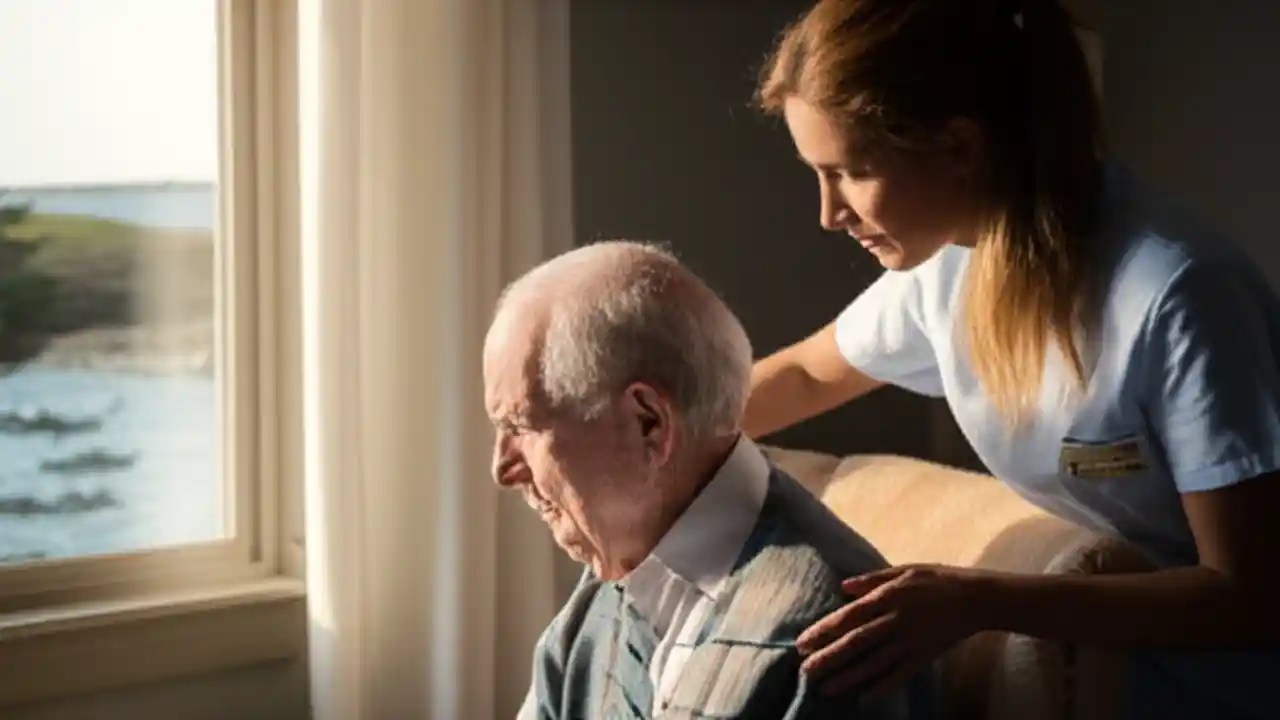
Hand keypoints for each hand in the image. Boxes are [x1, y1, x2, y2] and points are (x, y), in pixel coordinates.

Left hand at [796, 564, 987, 696]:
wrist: (977, 598)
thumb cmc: (938, 579)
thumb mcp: (905, 570)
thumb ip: (872, 580)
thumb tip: (843, 587)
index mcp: (889, 596)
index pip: (849, 616)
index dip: (824, 630)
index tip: (803, 643)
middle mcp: (897, 620)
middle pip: (857, 642)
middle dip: (829, 657)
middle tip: (806, 671)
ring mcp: (912, 641)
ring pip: (875, 663)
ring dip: (849, 677)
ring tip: (826, 689)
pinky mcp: (926, 656)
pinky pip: (901, 674)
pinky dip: (883, 685)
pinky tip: (865, 696)